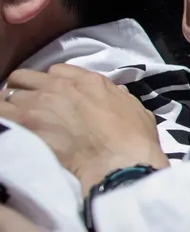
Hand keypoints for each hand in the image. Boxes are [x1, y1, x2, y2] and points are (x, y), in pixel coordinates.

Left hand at [0, 65, 168, 194]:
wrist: (120, 160)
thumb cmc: (134, 138)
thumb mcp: (135, 109)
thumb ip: (119, 97)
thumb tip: (115, 93)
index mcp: (89, 81)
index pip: (56, 71)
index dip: (52, 83)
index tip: (53, 95)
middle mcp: (60, 87)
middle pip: (24, 77)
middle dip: (24, 89)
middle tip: (29, 106)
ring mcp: (41, 104)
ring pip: (9, 96)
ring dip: (13, 108)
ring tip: (19, 122)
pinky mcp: (27, 125)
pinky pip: (2, 116)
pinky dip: (5, 120)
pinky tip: (11, 130)